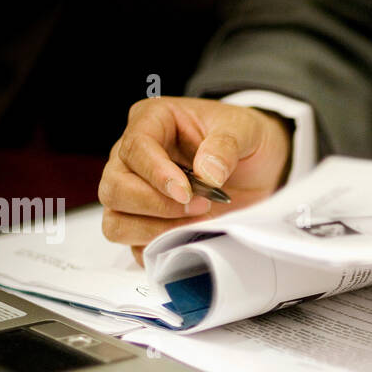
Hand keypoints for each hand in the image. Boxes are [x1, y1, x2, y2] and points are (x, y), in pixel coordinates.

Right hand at [99, 96, 290, 264]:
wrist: (257, 166)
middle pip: (114, 188)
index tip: (186, 192)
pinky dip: (158, 250)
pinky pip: (134, 246)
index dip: (156, 174)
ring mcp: (134, 193)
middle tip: (200, 206)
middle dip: (156, 205)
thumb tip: (207, 174)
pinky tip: (188, 238)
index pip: (135, 148)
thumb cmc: (241, 139)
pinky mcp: (145, 224)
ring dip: (154, 231)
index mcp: (151, 121)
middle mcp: (132, 158)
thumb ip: (226, 146)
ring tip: (195, 222)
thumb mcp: (244, 130)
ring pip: (115, 221)